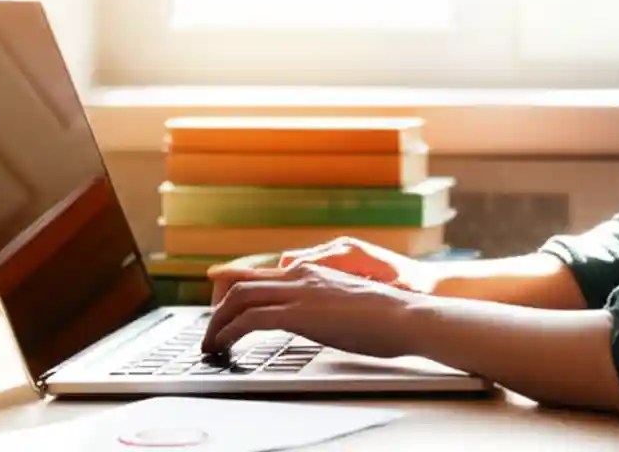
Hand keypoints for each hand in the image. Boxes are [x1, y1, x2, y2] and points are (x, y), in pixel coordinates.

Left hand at [200, 262, 420, 357]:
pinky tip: (223, 347)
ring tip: (211, 344)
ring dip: (217, 322)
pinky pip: (249, 319)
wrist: (407, 315)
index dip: (236, 292)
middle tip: (212, 331)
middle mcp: (301, 274)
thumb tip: (316, 317)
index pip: (262, 276)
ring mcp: (299, 291)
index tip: (224, 309)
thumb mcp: (349, 303)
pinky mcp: (298, 313)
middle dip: (219, 308)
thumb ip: (325, 303)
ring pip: (239, 298)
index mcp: (313, 271)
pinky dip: (228, 333)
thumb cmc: (388, 316)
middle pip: (242, 284)